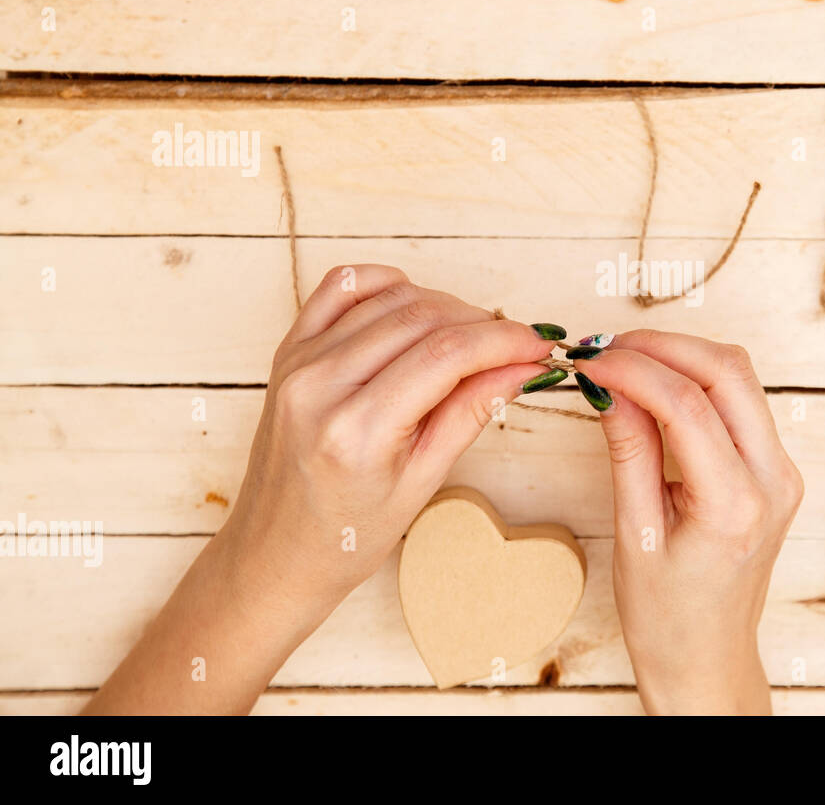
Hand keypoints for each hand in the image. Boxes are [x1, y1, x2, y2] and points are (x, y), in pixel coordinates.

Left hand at [85, 265, 564, 712]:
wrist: (274, 554)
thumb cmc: (347, 534)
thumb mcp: (423, 482)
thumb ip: (471, 412)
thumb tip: (521, 367)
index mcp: (357, 431)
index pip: (448, 354)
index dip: (504, 341)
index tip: (537, 346)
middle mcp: (320, 386)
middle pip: (423, 318)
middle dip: (482, 325)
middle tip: (516, 347)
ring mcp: (299, 363)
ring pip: (390, 298)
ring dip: (444, 306)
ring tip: (472, 339)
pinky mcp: (288, 352)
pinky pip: (341, 288)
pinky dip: (386, 284)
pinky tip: (415, 308)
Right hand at [568, 330, 802, 714]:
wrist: (707, 658)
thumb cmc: (667, 615)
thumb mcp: (634, 534)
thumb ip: (628, 451)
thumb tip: (610, 384)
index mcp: (736, 506)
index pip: (687, 405)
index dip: (633, 370)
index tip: (590, 361)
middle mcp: (772, 481)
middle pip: (728, 371)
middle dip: (664, 346)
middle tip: (607, 348)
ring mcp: (781, 472)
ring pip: (739, 377)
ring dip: (682, 356)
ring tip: (624, 361)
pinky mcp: (774, 469)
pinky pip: (740, 402)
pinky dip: (696, 380)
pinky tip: (654, 384)